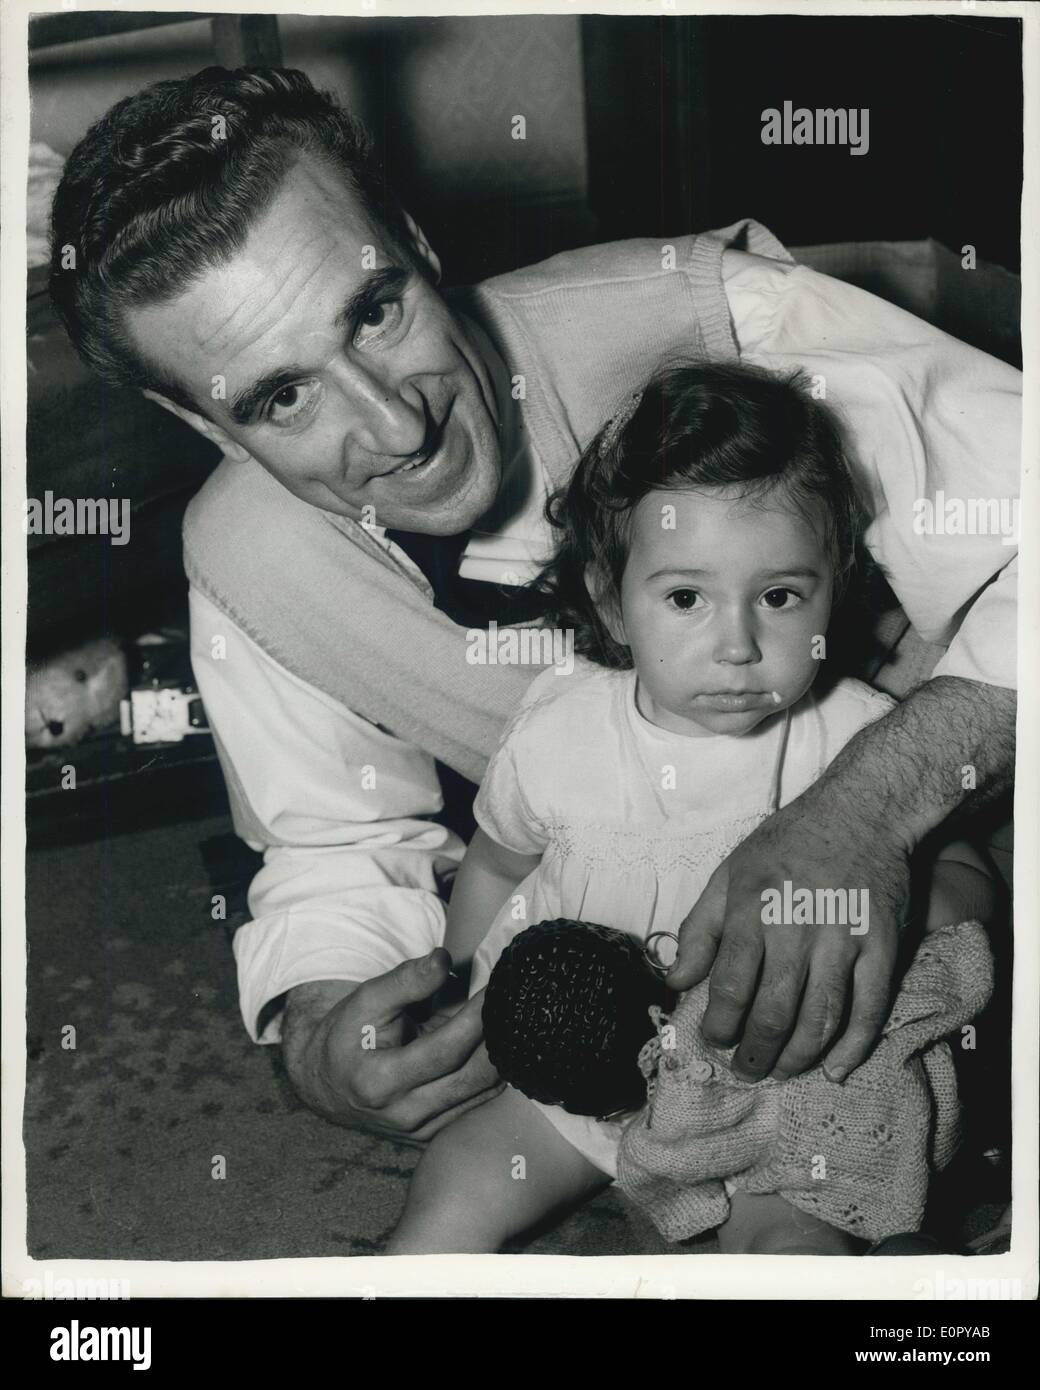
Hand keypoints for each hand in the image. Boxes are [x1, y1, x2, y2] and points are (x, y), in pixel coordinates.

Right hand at [283, 949, 501, 1141]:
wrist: (326, 1083)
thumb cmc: (347, 1035)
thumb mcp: (366, 1000)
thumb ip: (406, 980)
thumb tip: (444, 960)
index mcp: (380, 1082)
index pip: (446, 1051)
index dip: (476, 1018)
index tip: (496, 988)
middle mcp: (404, 1114)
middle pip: (473, 1077)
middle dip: (497, 1036)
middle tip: (512, 1001)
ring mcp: (422, 1131)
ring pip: (483, 1093)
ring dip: (502, 1055)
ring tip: (508, 1018)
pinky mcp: (436, 1135)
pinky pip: (479, 1104)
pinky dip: (493, 1073)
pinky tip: (497, 1044)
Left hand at [667, 784, 910, 1083]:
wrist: (860, 814)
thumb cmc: (785, 846)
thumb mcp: (728, 875)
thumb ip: (699, 930)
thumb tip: (676, 982)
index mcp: (752, 909)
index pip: (732, 986)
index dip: (720, 1025)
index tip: (714, 1041)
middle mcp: (797, 928)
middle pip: (774, 1012)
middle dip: (755, 1052)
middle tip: (746, 1070)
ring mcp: (844, 940)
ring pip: (820, 1019)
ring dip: (797, 1057)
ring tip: (780, 1072)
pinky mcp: (883, 947)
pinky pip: (870, 1009)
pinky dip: (853, 1047)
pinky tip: (835, 1070)